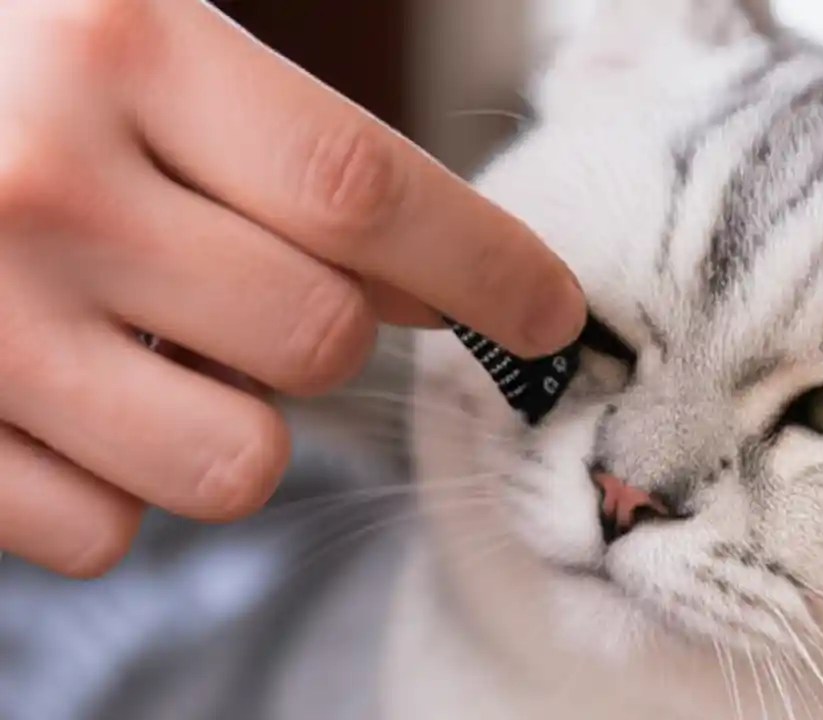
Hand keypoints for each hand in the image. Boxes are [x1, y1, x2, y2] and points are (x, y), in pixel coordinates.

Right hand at [0, 0, 584, 577]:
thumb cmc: (7, 66)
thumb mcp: (134, 36)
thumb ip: (286, 144)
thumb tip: (440, 282)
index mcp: (115, 42)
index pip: (364, 189)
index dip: (486, 265)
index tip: (551, 313)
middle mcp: (41, 183)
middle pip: (318, 338)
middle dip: (336, 327)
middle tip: (276, 282)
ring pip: (236, 462)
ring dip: (239, 417)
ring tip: (166, 346)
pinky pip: (109, 529)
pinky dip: (123, 481)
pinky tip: (71, 399)